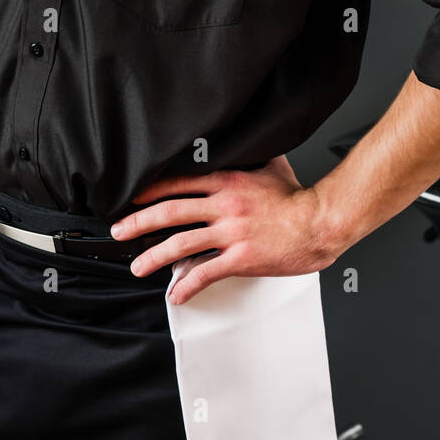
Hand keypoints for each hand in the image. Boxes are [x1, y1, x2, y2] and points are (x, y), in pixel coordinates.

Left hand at [110, 156, 332, 304]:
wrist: (321, 221)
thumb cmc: (299, 197)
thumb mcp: (270, 166)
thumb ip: (250, 158)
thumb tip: (242, 144)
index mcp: (228, 182)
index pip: (178, 183)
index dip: (150, 192)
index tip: (131, 198)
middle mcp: (224, 206)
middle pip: (170, 212)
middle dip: (139, 223)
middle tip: (119, 231)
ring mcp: (231, 233)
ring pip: (181, 244)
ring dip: (153, 256)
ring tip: (137, 266)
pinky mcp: (242, 258)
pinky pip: (207, 273)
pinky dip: (187, 286)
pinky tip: (176, 294)